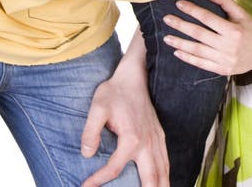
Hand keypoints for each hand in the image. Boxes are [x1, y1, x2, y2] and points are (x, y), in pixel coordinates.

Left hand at [79, 62, 167, 186]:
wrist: (135, 75)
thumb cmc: (115, 91)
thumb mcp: (97, 107)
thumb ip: (90, 131)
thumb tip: (86, 154)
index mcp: (132, 138)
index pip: (114, 168)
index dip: (98, 180)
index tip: (85, 186)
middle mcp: (147, 142)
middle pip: (151, 178)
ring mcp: (156, 139)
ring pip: (163, 170)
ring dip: (161, 186)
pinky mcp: (159, 135)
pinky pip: (166, 160)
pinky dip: (166, 174)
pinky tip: (163, 181)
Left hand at [162, 0, 251, 75]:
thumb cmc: (251, 31)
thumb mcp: (242, 14)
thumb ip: (225, 2)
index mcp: (233, 30)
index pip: (208, 18)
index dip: (192, 10)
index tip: (179, 4)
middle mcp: (228, 46)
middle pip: (199, 34)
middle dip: (181, 26)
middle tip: (167, 19)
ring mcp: (224, 60)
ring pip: (197, 51)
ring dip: (180, 43)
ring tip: (167, 37)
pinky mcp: (221, 70)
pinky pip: (201, 64)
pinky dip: (188, 58)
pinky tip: (177, 52)